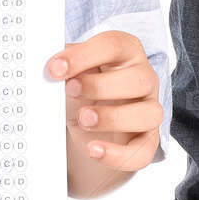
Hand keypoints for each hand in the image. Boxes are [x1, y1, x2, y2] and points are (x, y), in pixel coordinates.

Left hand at [47, 30, 162, 172]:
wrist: (88, 125)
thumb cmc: (83, 89)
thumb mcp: (72, 73)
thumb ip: (64, 65)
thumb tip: (49, 65)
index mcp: (126, 53)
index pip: (114, 45)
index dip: (83, 56)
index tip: (55, 68)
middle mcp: (144, 78)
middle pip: (138, 78)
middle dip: (101, 86)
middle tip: (71, 91)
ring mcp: (149, 110)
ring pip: (149, 113)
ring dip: (113, 118)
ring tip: (83, 119)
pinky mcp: (146, 141)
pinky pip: (143, 151)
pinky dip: (117, 154)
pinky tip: (93, 149)